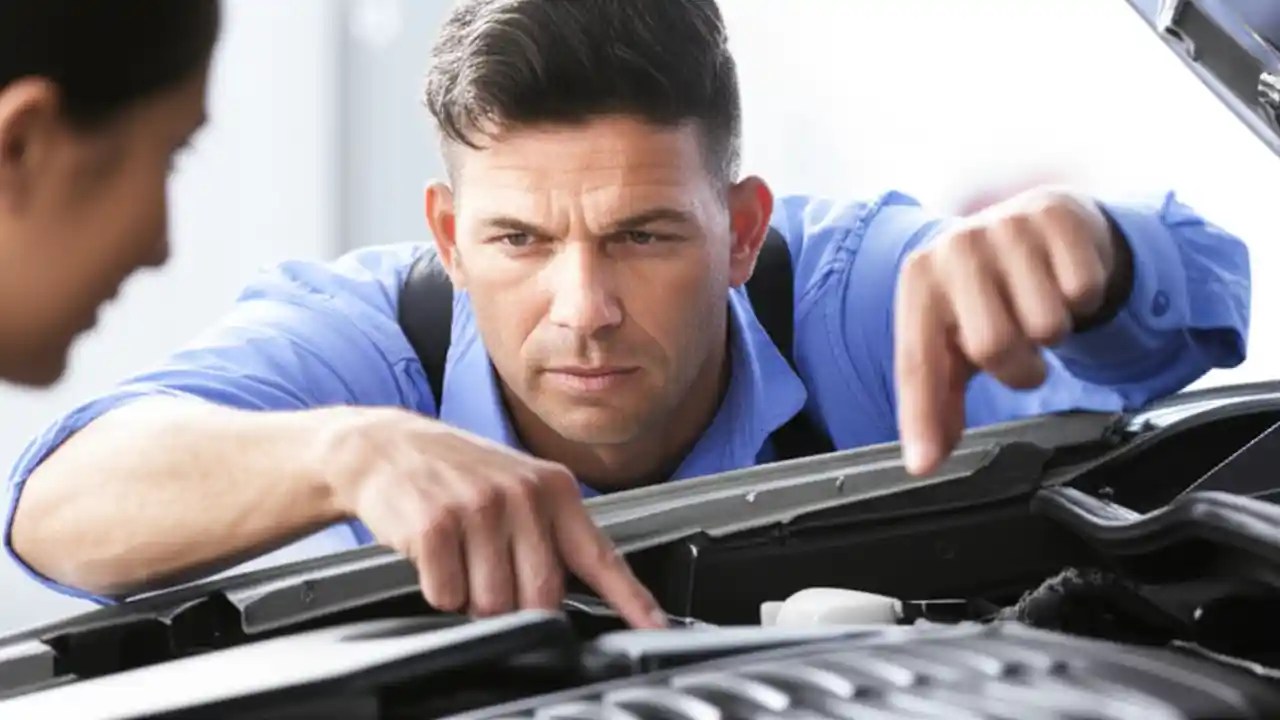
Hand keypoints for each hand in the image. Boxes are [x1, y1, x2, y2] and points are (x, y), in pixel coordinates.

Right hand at [318, 407, 665, 627]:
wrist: (386, 446)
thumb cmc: (457, 474)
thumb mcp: (519, 487)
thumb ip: (553, 533)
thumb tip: (582, 591)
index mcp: (555, 488)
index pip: (600, 554)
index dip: (631, 598)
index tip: (654, 628)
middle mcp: (524, 494)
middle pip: (541, 597)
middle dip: (515, 605)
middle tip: (490, 572)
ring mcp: (480, 507)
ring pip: (491, 604)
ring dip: (470, 597)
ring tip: (460, 554)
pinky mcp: (436, 524)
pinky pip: (446, 595)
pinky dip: (436, 588)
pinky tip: (433, 553)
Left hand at [893, 187, 1131, 475]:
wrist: (1031, 221)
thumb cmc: (984, 293)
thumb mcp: (952, 340)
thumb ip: (937, 399)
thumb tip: (925, 460)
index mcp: (920, 282)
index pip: (919, 361)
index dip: (923, 417)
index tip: (924, 463)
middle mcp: (955, 248)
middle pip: (994, 346)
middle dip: (1018, 366)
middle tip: (1021, 350)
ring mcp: (1006, 226)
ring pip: (1046, 323)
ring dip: (1052, 333)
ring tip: (1039, 310)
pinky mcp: (1056, 216)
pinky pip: (1084, 291)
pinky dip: (1083, 300)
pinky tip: (1062, 281)